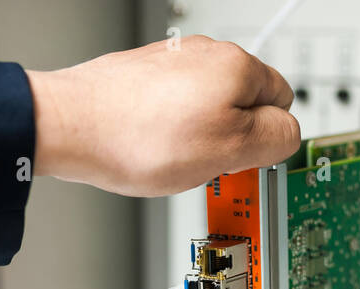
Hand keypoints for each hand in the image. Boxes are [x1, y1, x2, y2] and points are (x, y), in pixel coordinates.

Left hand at [26, 35, 299, 196]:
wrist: (69, 126)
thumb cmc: (139, 137)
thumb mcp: (230, 152)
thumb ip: (275, 140)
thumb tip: (290, 134)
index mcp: (238, 65)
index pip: (284, 104)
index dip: (269, 141)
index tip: (250, 161)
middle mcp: (206, 54)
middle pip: (245, 106)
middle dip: (235, 139)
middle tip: (211, 164)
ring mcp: (173, 62)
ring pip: (210, 110)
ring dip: (203, 137)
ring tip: (176, 158)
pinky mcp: (144, 76)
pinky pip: (176, 111)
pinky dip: (172, 132)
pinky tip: (154, 149)